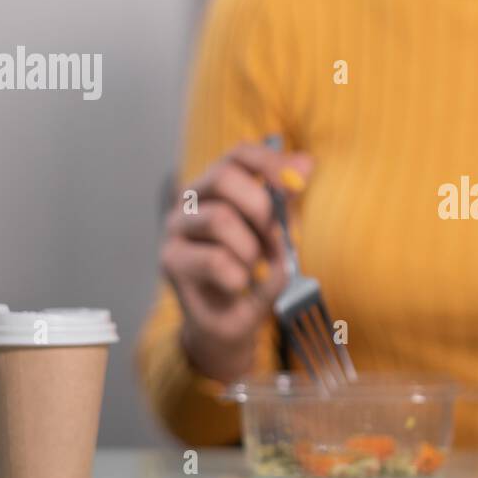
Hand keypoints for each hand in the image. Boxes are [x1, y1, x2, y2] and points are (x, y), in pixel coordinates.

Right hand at [160, 142, 312, 380]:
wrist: (230, 323)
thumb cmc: (255, 273)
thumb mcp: (278, 235)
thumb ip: (287, 201)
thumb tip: (306, 163)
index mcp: (220, 185)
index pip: (239, 154)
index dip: (269, 161)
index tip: (298, 183)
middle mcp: (192, 200)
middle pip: (222, 177)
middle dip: (260, 206)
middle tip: (278, 237)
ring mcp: (176, 228)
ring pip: (219, 219)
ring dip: (251, 248)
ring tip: (256, 267)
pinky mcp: (171, 261)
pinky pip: (214, 260)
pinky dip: (239, 276)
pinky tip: (240, 285)